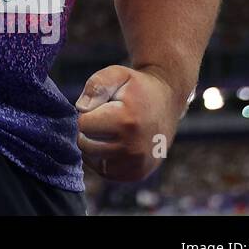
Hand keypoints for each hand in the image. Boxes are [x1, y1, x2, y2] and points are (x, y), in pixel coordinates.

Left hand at [76, 64, 184, 182]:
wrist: (167, 100)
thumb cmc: (136, 87)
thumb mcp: (117, 74)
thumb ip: (96, 86)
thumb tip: (81, 108)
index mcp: (127, 122)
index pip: (83, 125)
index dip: (88, 112)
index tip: (103, 106)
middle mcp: (134, 147)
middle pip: (85, 145)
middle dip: (89, 130)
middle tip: (105, 118)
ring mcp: (138, 164)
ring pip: (92, 159)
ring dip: (94, 145)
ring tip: (110, 130)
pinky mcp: (138, 174)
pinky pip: (104, 171)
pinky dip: (102, 158)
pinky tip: (113, 143)